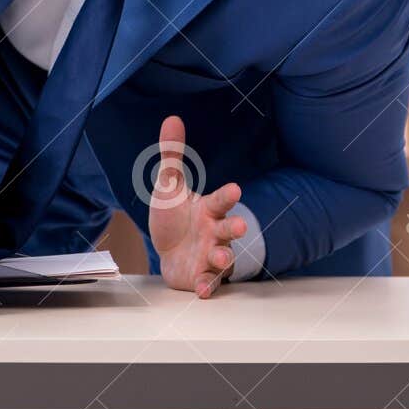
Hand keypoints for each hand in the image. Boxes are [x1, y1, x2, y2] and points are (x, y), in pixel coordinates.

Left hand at [148, 115, 245, 297]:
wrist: (169, 250)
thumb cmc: (175, 215)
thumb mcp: (170, 186)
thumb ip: (172, 155)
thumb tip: (172, 118)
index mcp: (209, 210)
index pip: (221, 201)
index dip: (227, 196)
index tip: (234, 189)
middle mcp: (214, 233)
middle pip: (229, 231)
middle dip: (234, 229)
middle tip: (240, 226)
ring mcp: (209, 256)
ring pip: (223, 259)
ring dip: (222, 260)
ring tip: (219, 259)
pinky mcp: (200, 277)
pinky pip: (208, 283)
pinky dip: (208, 286)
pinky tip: (203, 290)